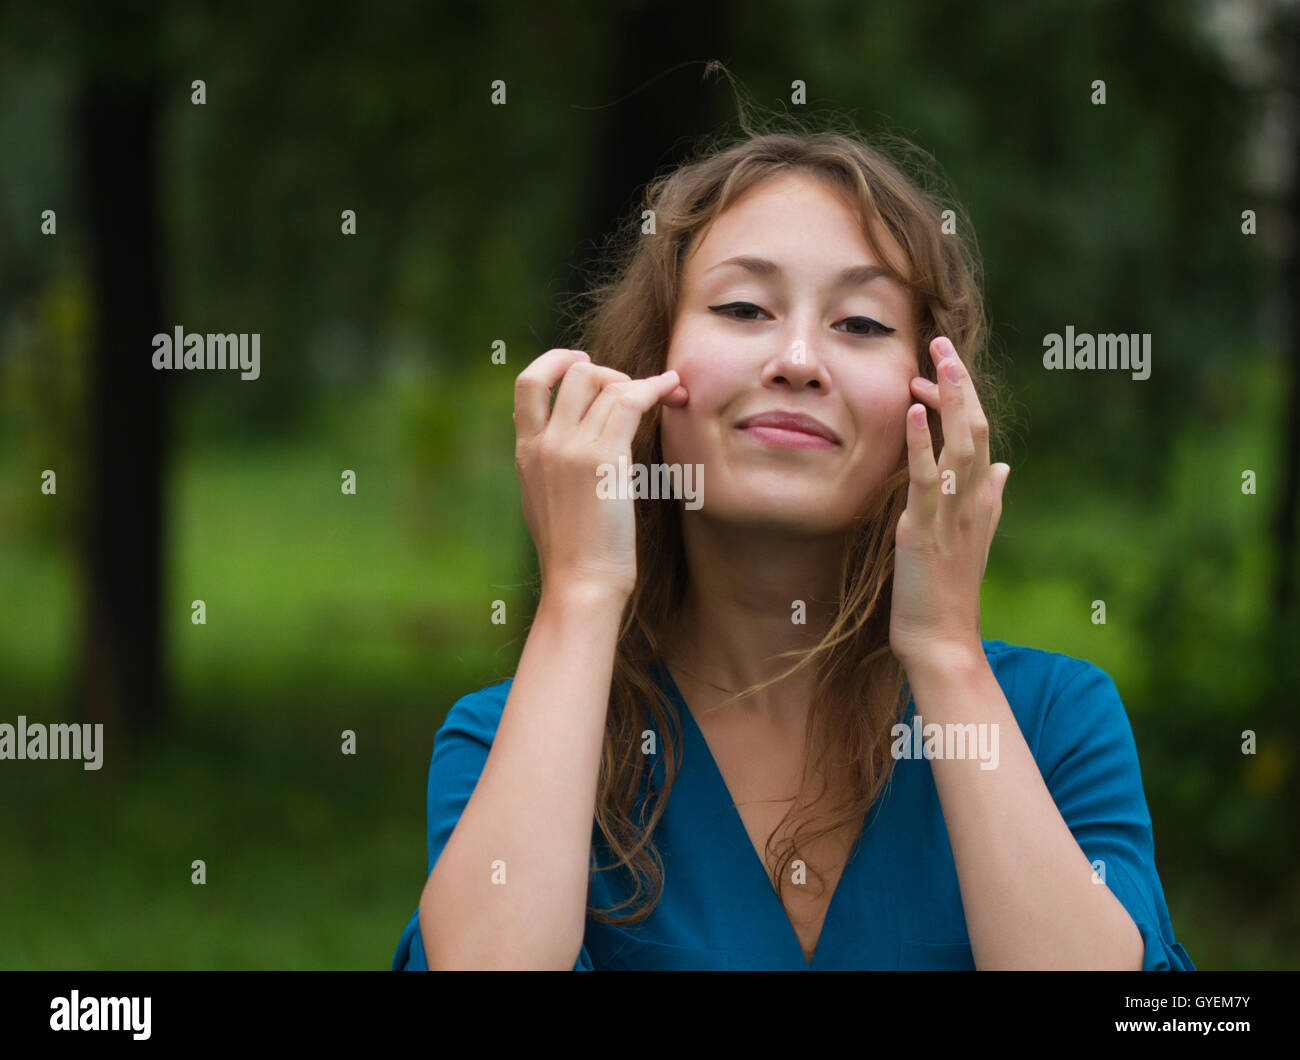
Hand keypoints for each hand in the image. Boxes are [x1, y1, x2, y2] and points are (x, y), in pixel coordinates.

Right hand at [513, 348, 688, 600]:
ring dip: (635, 380)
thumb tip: (560, 443)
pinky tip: (672, 391)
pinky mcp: (601, 459)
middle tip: (632, 389)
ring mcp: (569, 448)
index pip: (527, 383)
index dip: (555, 362)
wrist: (580, 584)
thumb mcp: (544, 502)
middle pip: (572, 374)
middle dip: (607, 371)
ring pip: (601, 382)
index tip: (582, 363)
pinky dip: (655, 387)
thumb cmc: (573, 554)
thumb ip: (547, 466)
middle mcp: (544, 443)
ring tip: (660, 393)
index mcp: (525, 453)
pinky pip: (629, 400)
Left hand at [888, 336, 1009, 673]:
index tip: (937, 374)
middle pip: (976, 427)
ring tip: (935, 359)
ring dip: (949, 397)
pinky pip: (927, 478)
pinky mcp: (925, 528)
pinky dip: (922, 442)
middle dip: (960, 382)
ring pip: (961, 443)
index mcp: (982, 498)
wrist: (943, 640)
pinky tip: (914, 411)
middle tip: (941, 342)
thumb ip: (987, 501)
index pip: (978, 434)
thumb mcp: (971, 539)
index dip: (961, 399)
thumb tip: (1003, 470)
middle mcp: (973, 499)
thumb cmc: (948, 591)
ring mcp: (952, 513)